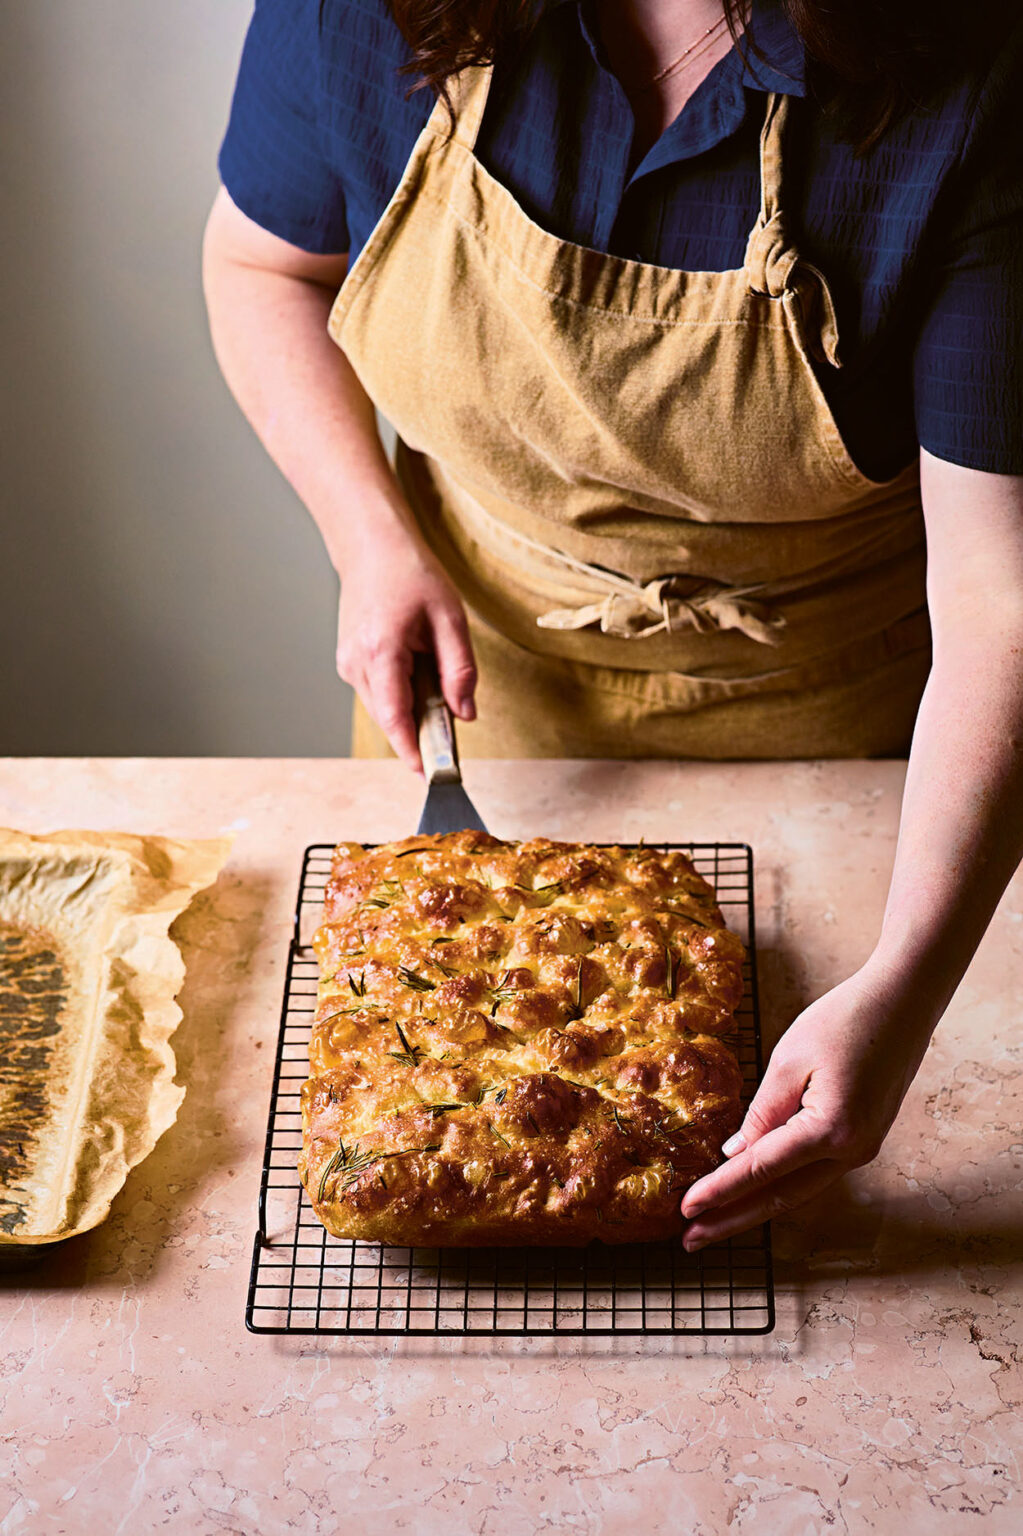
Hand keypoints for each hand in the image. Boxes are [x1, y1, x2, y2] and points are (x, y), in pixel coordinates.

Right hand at [336, 535, 476, 773]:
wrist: (370, 546)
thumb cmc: (411, 575)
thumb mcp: (450, 618)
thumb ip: (460, 670)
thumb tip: (466, 715)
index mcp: (381, 651)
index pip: (394, 717)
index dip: (412, 751)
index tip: (430, 776)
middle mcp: (356, 663)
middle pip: (391, 718)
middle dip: (422, 730)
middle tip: (453, 724)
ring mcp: (348, 664)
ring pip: (385, 708)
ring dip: (413, 708)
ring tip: (433, 672)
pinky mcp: (349, 663)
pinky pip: (380, 693)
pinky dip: (402, 694)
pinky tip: (417, 667)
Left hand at [679, 963, 934, 1249]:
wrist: (903, 1001)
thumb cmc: (846, 1020)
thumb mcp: (790, 1060)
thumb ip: (762, 1113)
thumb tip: (735, 1155)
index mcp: (831, 1130)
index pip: (761, 1171)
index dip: (720, 1192)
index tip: (686, 1210)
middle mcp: (852, 1151)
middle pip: (781, 1197)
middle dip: (732, 1219)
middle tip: (690, 1239)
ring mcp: (862, 1149)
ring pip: (799, 1190)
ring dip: (754, 1206)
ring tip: (712, 1222)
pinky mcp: (863, 1138)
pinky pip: (814, 1171)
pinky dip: (780, 1184)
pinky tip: (752, 1188)